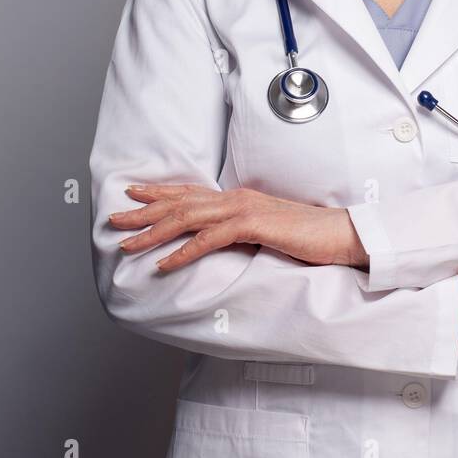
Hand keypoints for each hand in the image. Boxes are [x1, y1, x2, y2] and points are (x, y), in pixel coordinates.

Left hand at [108, 183, 368, 271]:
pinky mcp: (254, 226)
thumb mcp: (269, 231)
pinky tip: (164, 264)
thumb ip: (244, 231)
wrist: (342, 233)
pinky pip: (209, 240)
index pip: (191, 192)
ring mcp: (244, 209)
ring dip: (154, 231)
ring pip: (187, 218)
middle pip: (180, 202)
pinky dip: (183, 252)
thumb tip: (221, 240)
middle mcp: (236, 198)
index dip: (159, 192)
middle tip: (114, 217)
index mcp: (239, 198)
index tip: (133, 193)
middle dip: (144, 210)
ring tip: (129, 243)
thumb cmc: (310, 236)